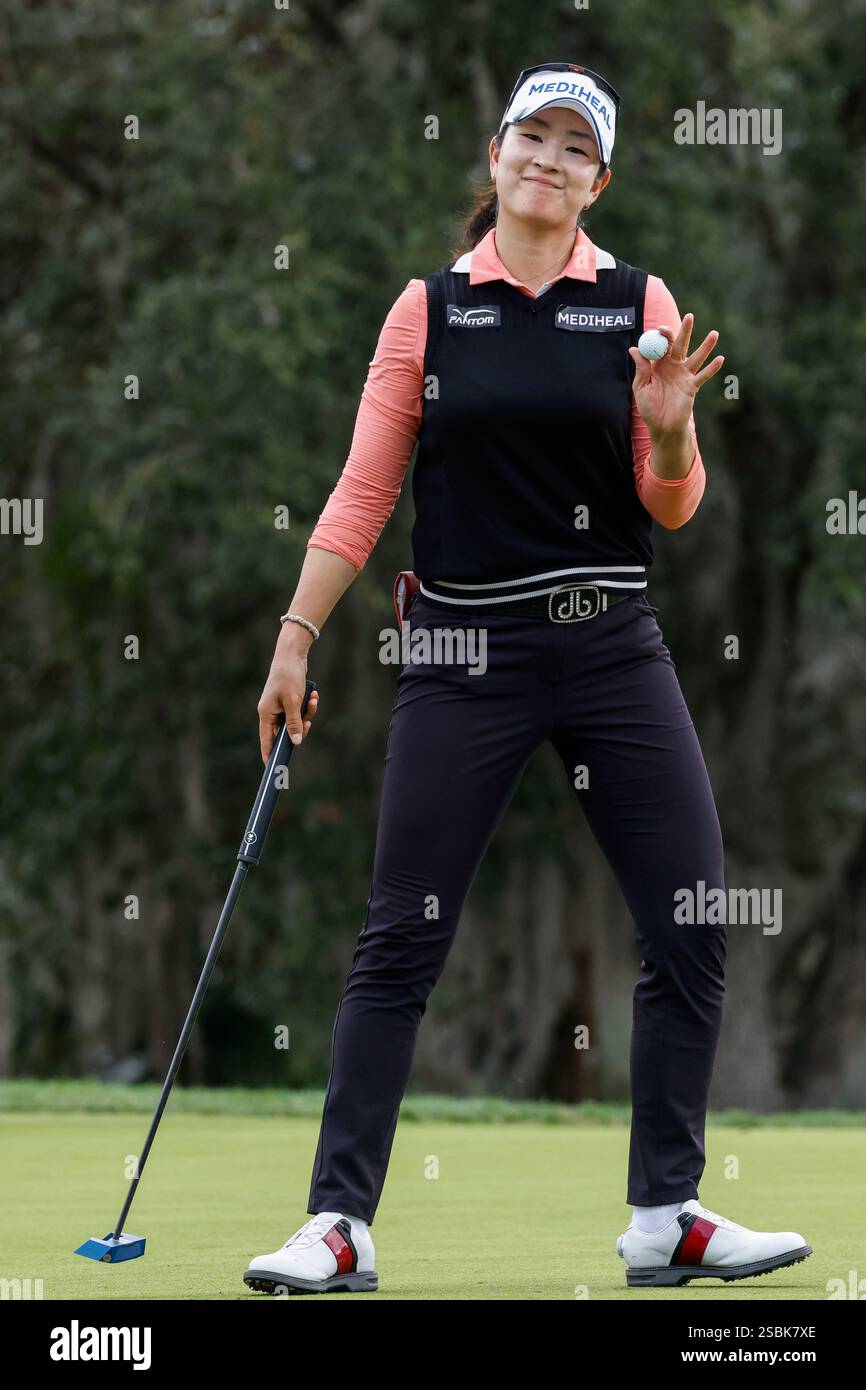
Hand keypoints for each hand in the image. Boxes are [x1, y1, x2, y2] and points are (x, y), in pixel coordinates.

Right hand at [257, 646, 319, 763]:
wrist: (292, 655)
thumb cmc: (288, 677)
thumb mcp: (293, 702)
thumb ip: (294, 723)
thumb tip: (295, 742)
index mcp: (266, 713)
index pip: (266, 740)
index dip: (269, 754)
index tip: (272, 769)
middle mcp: (271, 711)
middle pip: (286, 731)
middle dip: (299, 728)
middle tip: (307, 724)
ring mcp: (281, 706)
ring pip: (296, 721)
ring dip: (307, 714)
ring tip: (312, 700)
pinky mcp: (290, 700)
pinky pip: (301, 711)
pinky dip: (308, 705)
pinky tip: (314, 695)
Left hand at [628, 314, 723, 437]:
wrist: (661, 427)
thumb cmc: (649, 408)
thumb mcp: (641, 387)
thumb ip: (641, 368)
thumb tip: (634, 349)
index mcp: (659, 365)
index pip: (662, 345)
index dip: (662, 336)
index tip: (661, 328)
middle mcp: (673, 367)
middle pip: (681, 345)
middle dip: (685, 331)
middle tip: (690, 316)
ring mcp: (684, 376)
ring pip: (696, 358)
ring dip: (706, 346)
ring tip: (714, 334)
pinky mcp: (692, 387)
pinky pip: (703, 376)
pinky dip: (712, 368)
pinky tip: (720, 359)